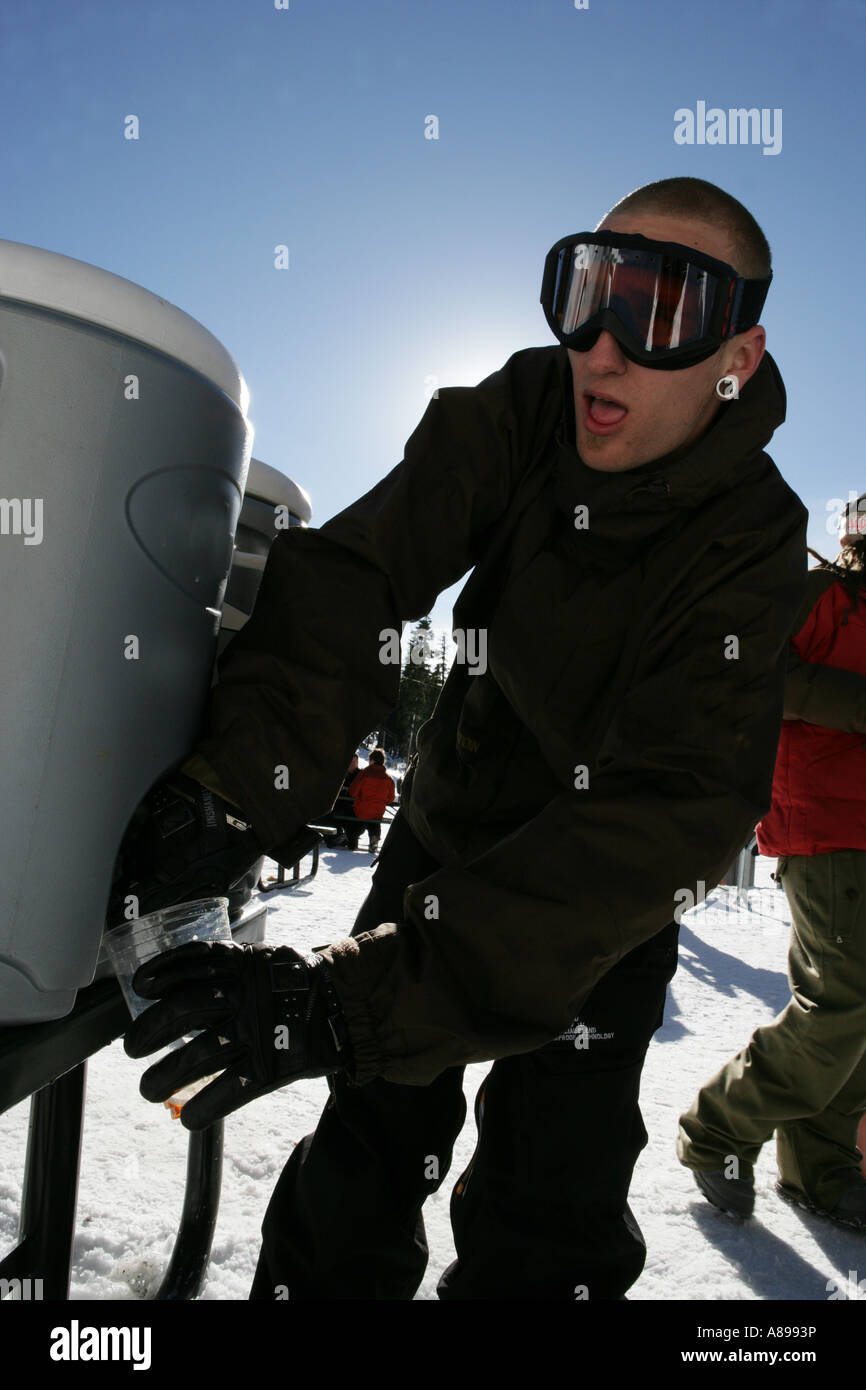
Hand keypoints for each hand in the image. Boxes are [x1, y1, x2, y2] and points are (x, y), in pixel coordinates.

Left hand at [123, 941, 351, 1129]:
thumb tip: (178, 980)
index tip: (140, 987)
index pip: (194, 963)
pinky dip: (207, 1107)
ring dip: (166, 1075)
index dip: (163, 974)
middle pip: (185, 1010)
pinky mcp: (272, 1066)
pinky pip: (232, 1090)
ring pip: (200, 1055)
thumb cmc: (296, 985)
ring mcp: (257, 1032)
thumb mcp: (261, 960)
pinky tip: (189, 1120)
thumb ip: (226, 967)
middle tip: (131, 1048)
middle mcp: (244, 997)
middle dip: (150, 1030)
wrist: (345, 1004)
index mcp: (242, 967)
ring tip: (148, 1089)